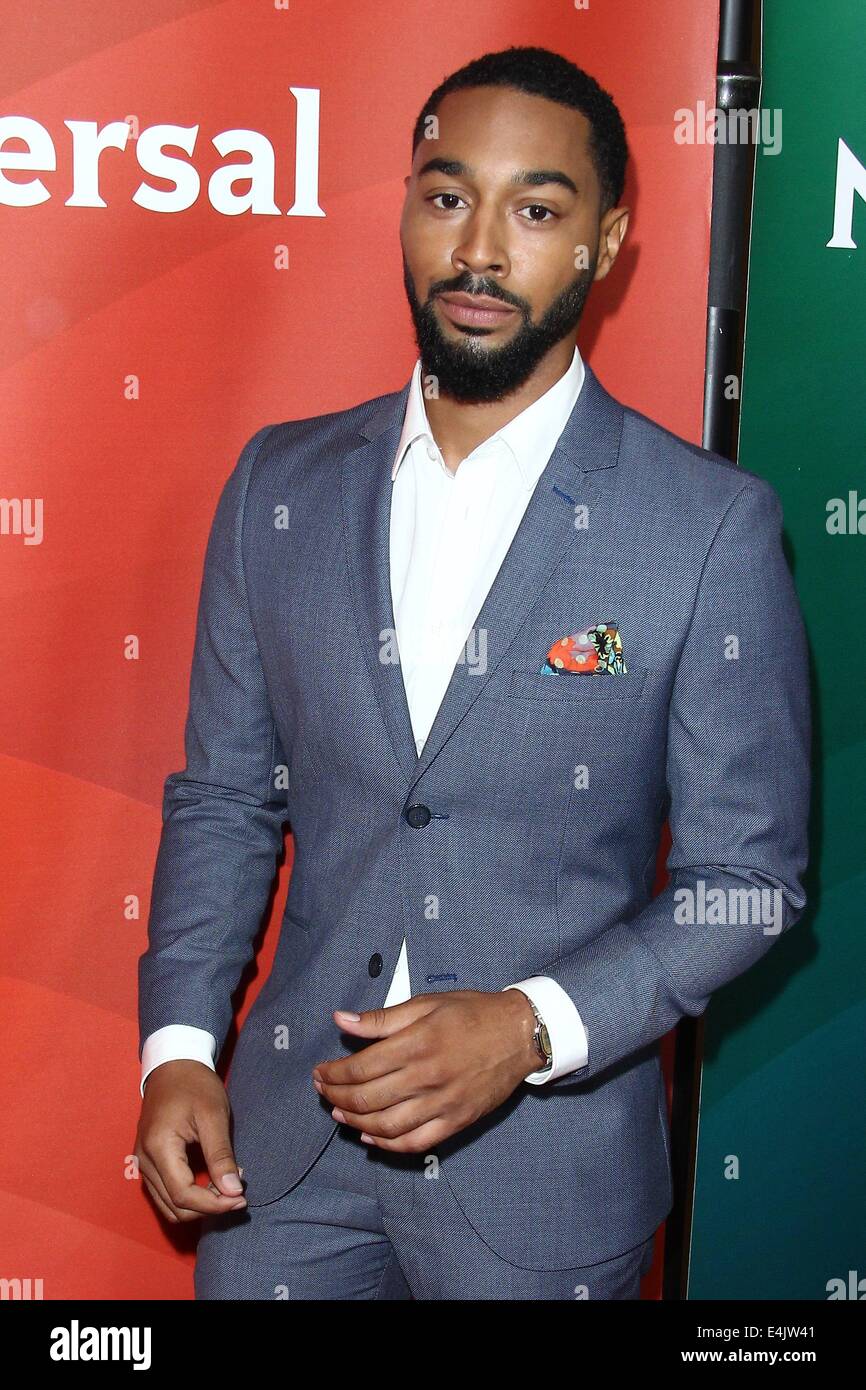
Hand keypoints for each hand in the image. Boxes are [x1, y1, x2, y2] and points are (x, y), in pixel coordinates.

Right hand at [134, 1060, 247, 1223]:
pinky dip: (188, 1197)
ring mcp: (142, 1163)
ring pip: (168, 1206)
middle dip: (209, 1207)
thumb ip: (221, 1155)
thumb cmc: (195, 1085)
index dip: (214, 1204)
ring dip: (198, 1206)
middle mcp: (144, 1161)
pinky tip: (211, 1183)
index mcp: (158, 1148)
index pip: (184, 1196)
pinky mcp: (147, 1162)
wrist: (173, 1066)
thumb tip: (234, 1191)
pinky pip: (165, 1194)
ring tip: (226, 1188)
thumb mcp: (213, 1115)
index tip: (241, 1198)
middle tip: (238, 1192)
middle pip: (175, 1207)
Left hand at [311, 989, 540, 1153]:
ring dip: (355, 1123)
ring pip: (386, 1126)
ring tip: (339, 1112)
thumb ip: (382, 1018)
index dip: (334, 1073)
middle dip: (336, 1096)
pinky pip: (415, 1143)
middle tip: (322, 1090)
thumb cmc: (471, 1013)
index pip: (361, 1067)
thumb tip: (341, 1020)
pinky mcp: (456, 1122)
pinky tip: (370, 1137)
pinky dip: (387, 1145)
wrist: (520, 1033)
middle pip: (367, 1098)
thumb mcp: (426, 1003)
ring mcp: (442, 1104)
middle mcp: (427, 1077)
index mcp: (417, 1043)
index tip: (320, 1071)